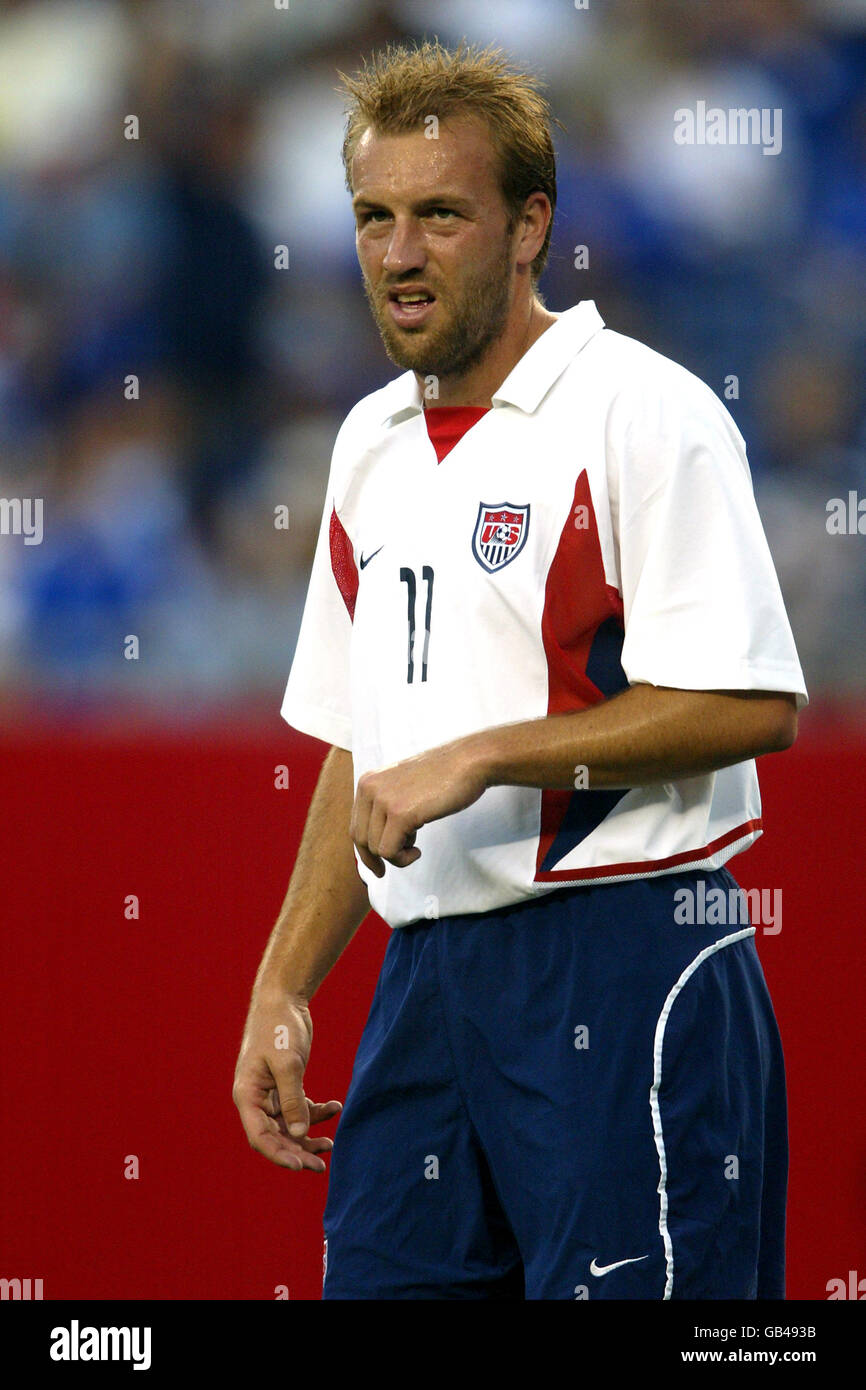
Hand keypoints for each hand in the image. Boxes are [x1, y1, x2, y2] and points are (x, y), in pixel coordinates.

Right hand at [232, 993, 340, 1171]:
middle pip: (275, 1136)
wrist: (283, 999)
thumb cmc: (279, 1028)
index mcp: (247, 1095)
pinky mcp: (286, 1084)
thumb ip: (293, 1099)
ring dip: (308, 1136)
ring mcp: (271, 1092)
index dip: (279, 1154)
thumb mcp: (288, 1064)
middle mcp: (256, 1098)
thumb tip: (300, 1133)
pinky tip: (335, 1107)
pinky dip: (316, 1111)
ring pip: (288, 1125)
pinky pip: (299, 1107)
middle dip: (297, 1151)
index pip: (260, 1136)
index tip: (300, 1166)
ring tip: (330, 1146)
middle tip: (321, 1165)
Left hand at [350, 737, 488, 877]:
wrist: (469, 761)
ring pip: (375, 847)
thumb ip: (387, 805)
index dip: (364, 850)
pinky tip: (418, 851)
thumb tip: (378, 839)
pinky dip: (402, 859)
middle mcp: (369, 788)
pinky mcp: (400, 813)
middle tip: (385, 871)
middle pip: (360, 838)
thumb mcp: (403, 787)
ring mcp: (383, 800)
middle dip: (373, 859)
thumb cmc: (444, 776)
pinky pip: (389, 851)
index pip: (356, 825)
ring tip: (415, 846)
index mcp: (368, 782)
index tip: (376, 865)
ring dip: (396, 855)